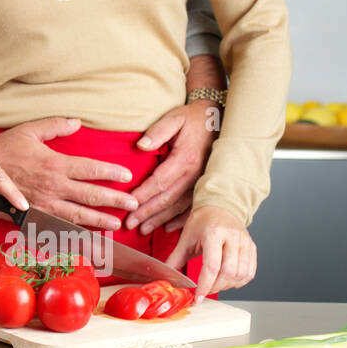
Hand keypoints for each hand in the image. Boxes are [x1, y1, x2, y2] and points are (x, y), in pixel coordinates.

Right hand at [0, 117, 138, 229]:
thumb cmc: (5, 148)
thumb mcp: (29, 130)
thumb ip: (56, 124)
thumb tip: (78, 122)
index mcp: (54, 164)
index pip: (90, 169)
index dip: (111, 173)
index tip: (127, 176)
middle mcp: (52, 186)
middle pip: (90, 195)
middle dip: (114, 200)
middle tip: (134, 202)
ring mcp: (44, 204)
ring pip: (78, 215)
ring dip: (99, 220)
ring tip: (117, 224)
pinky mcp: (34, 216)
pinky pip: (58, 227)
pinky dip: (74, 233)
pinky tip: (87, 237)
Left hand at [124, 100, 217, 234]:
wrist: (219, 120)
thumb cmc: (194, 119)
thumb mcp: (175, 118)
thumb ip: (158, 131)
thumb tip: (141, 145)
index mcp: (185, 159)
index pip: (159, 182)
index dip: (142, 196)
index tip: (127, 205)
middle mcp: (195, 175)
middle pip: (166, 199)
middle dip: (146, 213)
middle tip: (129, 224)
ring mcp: (202, 183)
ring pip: (178, 207)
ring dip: (160, 220)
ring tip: (143, 230)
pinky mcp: (206, 186)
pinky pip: (193, 208)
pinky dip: (181, 221)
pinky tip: (168, 229)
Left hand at [164, 205, 255, 301]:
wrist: (220, 207)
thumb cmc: (202, 222)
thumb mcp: (186, 238)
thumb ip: (176, 258)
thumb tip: (166, 276)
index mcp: (214, 233)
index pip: (212, 266)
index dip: (205, 285)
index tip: (198, 297)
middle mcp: (233, 237)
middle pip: (228, 273)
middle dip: (215, 287)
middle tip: (205, 290)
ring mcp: (245, 243)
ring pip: (241, 275)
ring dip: (227, 286)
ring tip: (215, 284)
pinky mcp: (252, 248)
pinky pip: (250, 272)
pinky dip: (239, 282)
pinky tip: (227, 280)